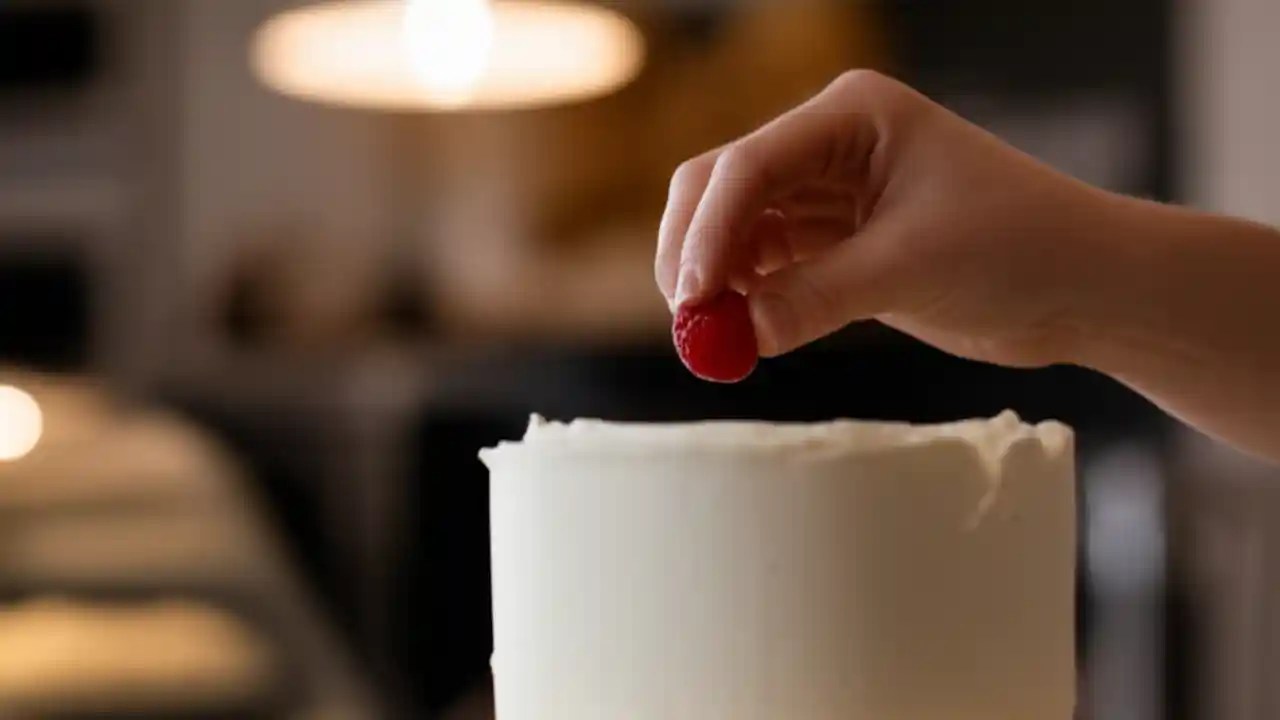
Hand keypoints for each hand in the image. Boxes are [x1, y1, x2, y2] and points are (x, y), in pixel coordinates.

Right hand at [655, 70, 1116, 366]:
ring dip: (716, 279)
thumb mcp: (910, 268)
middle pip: (721, 187)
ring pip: (734, 229)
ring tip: (717, 337)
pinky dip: (746, 297)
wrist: (1082, 285)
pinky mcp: (834, 242)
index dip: (710, 231)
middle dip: (697, 251)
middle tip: (690, 321)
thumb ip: (816, 297)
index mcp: (851, 115)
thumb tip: (736, 335)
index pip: (750, 164)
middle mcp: (829, 144)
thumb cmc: (1020, 248)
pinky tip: (746, 330)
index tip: (695, 298)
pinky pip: (765, 265)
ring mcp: (827, 192)